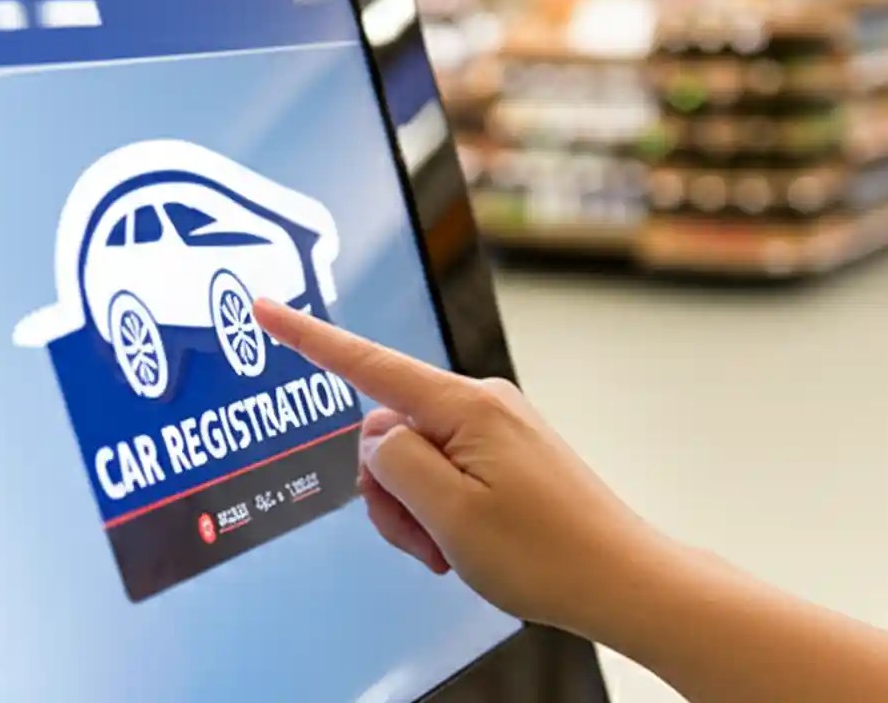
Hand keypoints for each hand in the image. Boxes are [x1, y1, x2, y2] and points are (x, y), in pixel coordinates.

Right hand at [254, 300, 655, 634]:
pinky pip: (444, 471)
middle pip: (387, 433)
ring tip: (449, 550)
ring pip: (413, 460)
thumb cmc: (545, 554)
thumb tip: (379, 437)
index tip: (266, 308)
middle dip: (387, 493)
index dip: (309, 339)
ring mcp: (496, 427)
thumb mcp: (448, 515)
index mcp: (466, 407)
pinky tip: (463, 544)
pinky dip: (438, 511)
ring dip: (414, 511)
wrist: (621, 580)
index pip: (368, 365)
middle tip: (426, 542)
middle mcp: (481, 404)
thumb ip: (395, 463)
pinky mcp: (505, 451)